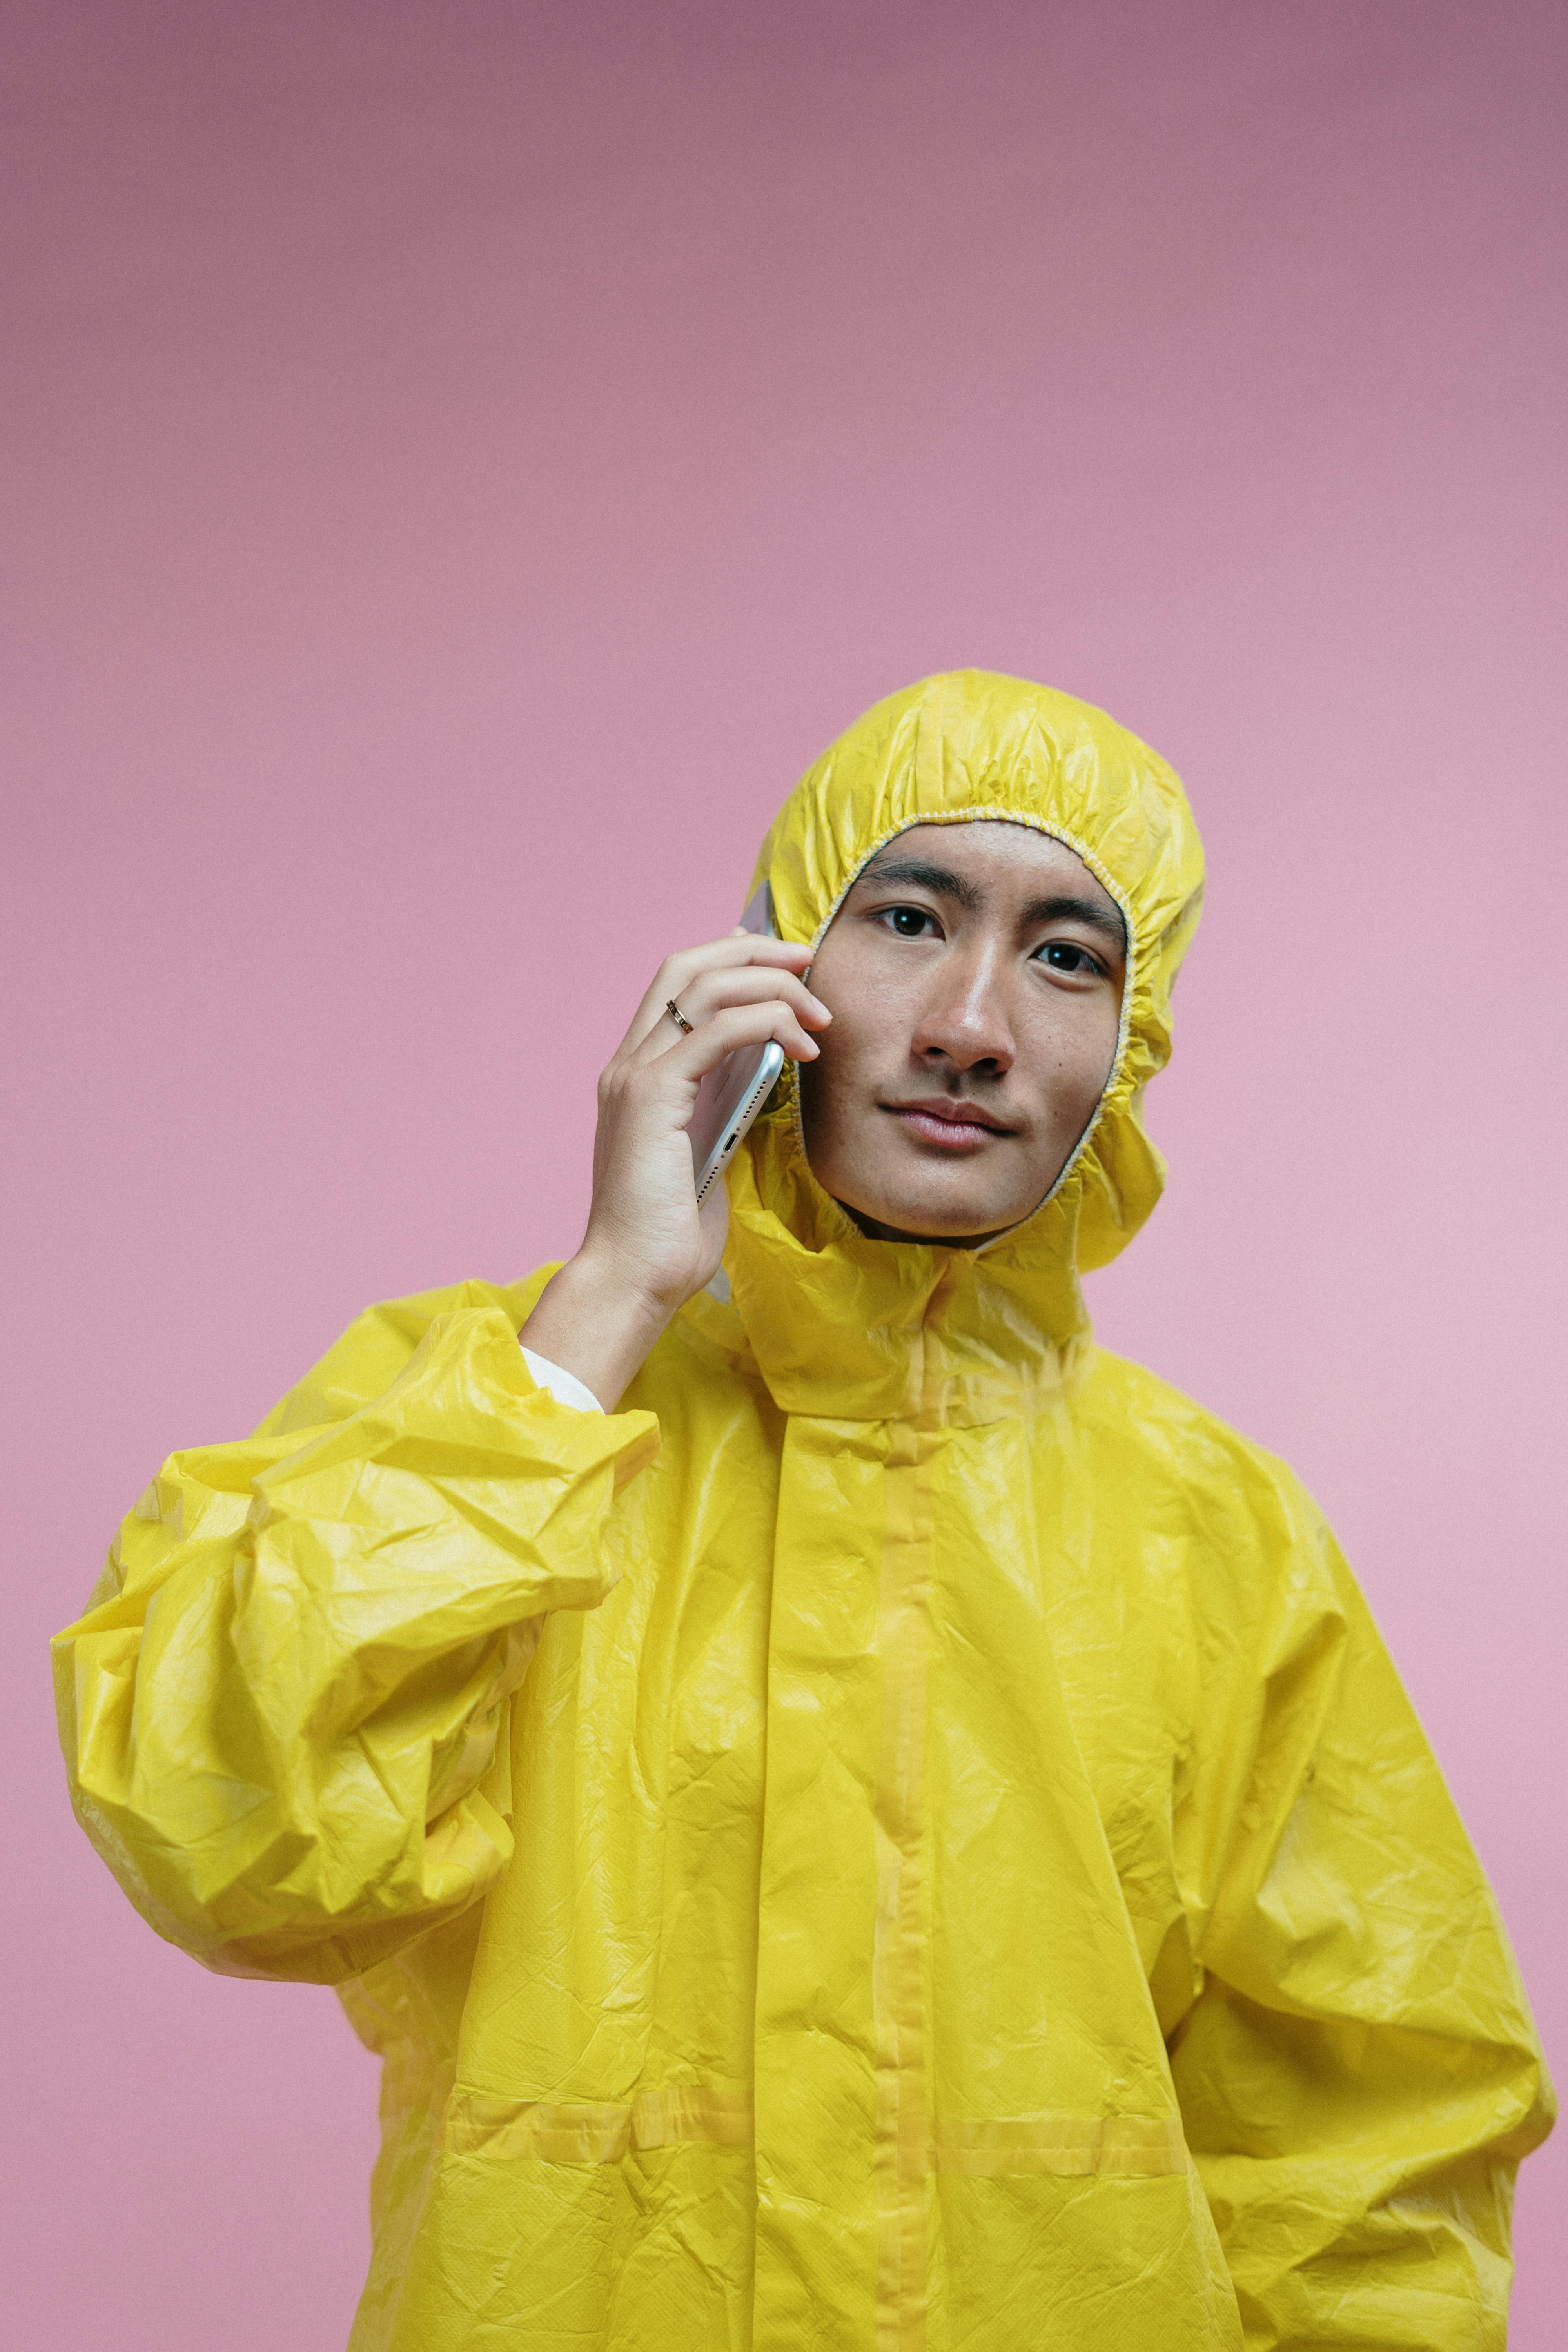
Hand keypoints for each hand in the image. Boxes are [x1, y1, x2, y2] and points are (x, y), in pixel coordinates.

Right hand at [519, 930, 829, 1405]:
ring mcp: (635, 1075)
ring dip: (772, 987)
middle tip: (809, 962)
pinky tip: (802, 1048)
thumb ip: (727, 1102)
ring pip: (705, 987)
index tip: (783, 958)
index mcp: (639, 1074)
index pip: (677, 983)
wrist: (633, 1276)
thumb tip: (767, 1064)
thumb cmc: (671, 1230)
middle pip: (687, 965)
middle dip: (753, 951)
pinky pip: (716, 1030)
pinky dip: (766, 1023)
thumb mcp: (710, 1148)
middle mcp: (629, 1063)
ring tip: (819, 1014)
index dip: (730, 954)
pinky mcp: (651, 1095)